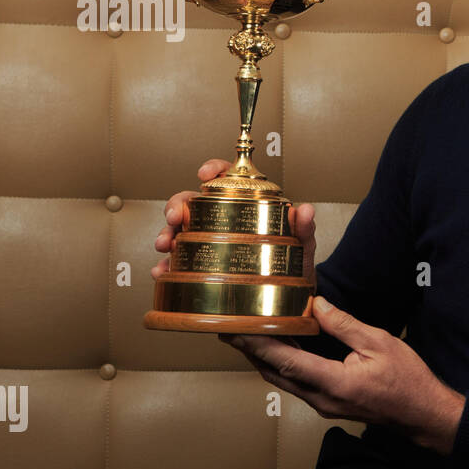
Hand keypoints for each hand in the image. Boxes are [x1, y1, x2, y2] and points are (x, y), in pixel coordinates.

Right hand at [151, 158, 317, 283]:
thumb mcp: (301, 245)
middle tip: (174, 218)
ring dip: (166, 235)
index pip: (225, 178)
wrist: (293, 299)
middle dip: (176, 207)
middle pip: (191, 203)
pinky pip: (178, 264)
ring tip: (164, 246)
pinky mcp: (201, 267)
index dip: (213, 169)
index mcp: (244, 206)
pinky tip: (162, 271)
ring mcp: (208, 243)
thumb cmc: (295, 264)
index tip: (204, 174)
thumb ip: (304, 227)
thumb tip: (305, 209)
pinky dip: (166, 266)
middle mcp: (222, 221)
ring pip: (178, 231)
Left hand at [221, 296, 465, 455]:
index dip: (257, 345)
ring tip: (251, 338)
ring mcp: (324, 406)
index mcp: (333, 383)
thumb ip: (344, 324)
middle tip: (232, 330)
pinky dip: (283, 366)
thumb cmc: (407, 379)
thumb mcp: (379, 343)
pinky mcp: (329, 406)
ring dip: (265, 360)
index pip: (285, 362)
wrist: (422, 414)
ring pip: (284, 381)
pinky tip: (282, 351)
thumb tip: (316, 306)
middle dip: (252, 352)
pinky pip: (297, 385)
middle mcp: (322, 399)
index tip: (235, 331)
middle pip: (276, 374)